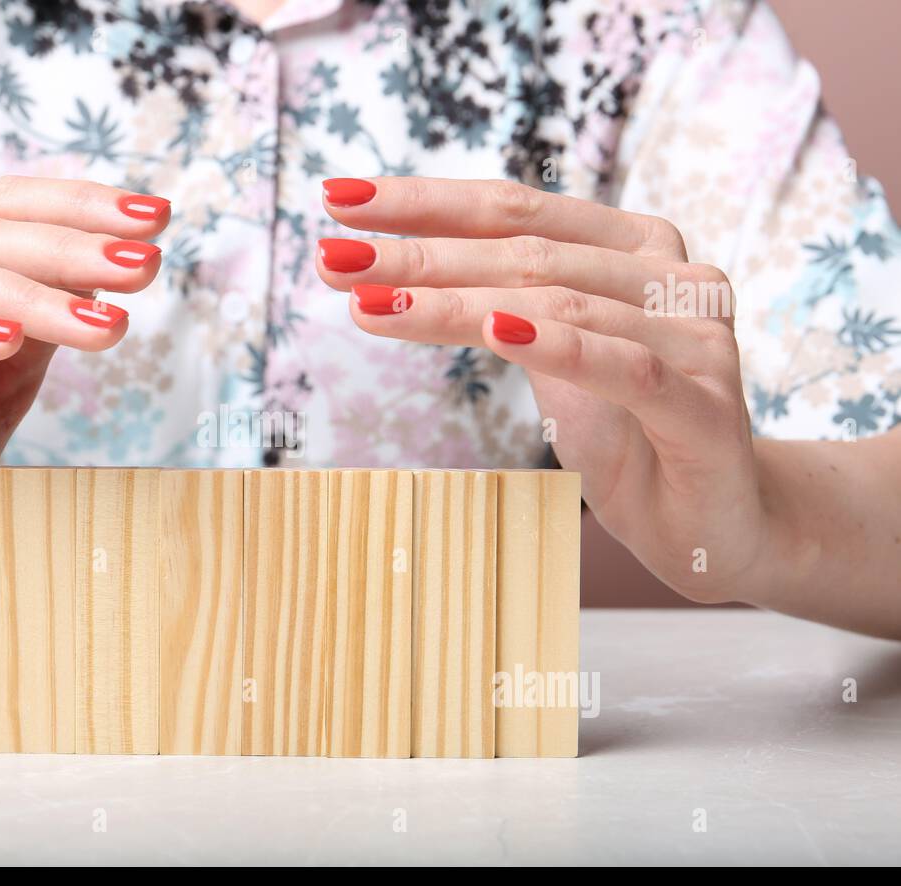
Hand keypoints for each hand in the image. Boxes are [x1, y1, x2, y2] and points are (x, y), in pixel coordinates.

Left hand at [317, 177, 764, 602]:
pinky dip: (557, 346)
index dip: (425, 202)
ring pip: (559, 302)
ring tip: (371, 301)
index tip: (339, 199)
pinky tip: (494, 331)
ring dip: (454, 301)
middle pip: (526, 250)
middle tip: (332, 257)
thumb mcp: (551, 364)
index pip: (516, 210)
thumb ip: (503, 307)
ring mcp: (695, 335)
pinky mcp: (704, 404)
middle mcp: (669, 274)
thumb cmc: (628, 436)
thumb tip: (397, 268)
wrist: (715, 524)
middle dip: (419, 252)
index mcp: (629, 249)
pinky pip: (624, 366)